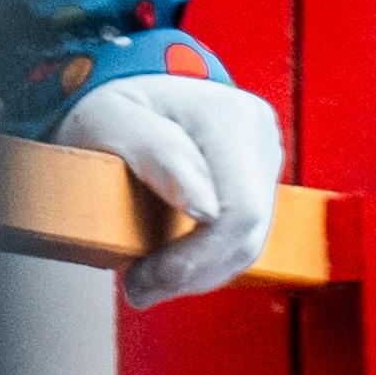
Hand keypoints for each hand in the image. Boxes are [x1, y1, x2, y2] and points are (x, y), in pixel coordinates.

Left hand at [58, 66, 285, 303]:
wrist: (130, 86)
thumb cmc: (113, 103)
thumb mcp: (112, 120)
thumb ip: (156, 153)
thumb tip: (205, 207)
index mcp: (231, 118)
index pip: (238, 213)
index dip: (194, 261)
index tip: (141, 280)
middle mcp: (259, 136)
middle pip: (248, 234)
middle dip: (193, 274)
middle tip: (139, 288)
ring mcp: (264, 156)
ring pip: (249, 242)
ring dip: (199, 274)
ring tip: (149, 280)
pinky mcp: (257, 178)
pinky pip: (243, 235)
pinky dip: (207, 259)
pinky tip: (170, 263)